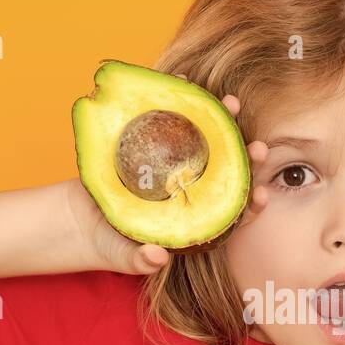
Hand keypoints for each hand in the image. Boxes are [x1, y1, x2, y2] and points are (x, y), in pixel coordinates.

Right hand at [67, 74, 266, 272]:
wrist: (82, 217)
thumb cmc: (109, 243)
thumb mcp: (122, 256)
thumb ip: (138, 260)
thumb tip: (157, 259)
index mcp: (195, 217)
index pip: (230, 213)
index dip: (248, 205)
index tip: (262, 195)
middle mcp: (192, 188)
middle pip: (228, 172)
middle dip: (246, 159)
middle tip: (259, 148)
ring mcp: (176, 164)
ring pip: (207, 141)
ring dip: (221, 121)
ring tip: (231, 103)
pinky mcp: (155, 144)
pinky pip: (172, 119)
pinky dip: (180, 101)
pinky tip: (187, 84)